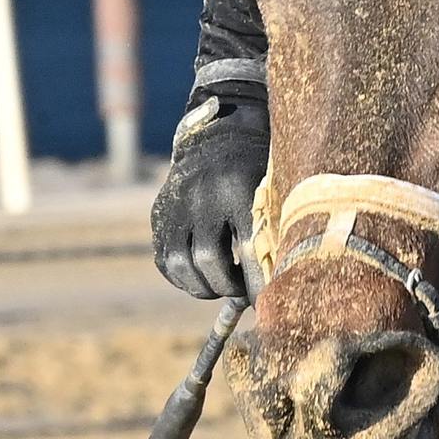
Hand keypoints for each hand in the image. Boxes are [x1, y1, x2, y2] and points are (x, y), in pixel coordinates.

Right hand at [151, 94, 269, 299]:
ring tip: (223, 286)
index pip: (248, 249)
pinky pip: (165, 260)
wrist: (222, 138)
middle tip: (243, 290)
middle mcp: (201, 196)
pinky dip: (184, 278)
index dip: (257, 283)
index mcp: (239, 188)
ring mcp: (175, 205)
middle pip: (208, 260)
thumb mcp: (275, 192)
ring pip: (181, 264)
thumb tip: (279, 288)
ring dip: (203, 287)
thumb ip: (276, 233)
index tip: (268, 301)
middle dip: (228, 285)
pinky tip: (204, 278)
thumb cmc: (262, 173)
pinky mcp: (159, 214)